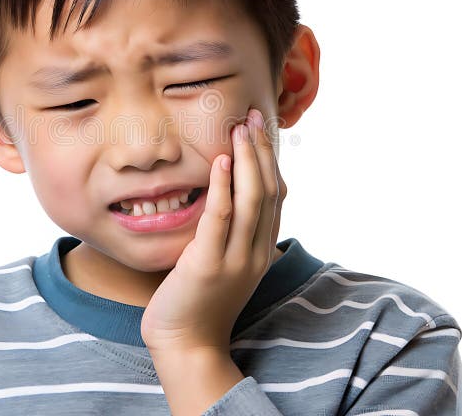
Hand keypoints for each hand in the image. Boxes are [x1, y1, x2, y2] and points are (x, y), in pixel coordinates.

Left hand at [140, 107, 285, 353]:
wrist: (187, 345)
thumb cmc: (199, 301)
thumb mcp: (226, 263)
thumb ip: (234, 234)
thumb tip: (230, 199)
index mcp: (262, 250)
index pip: (274, 195)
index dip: (269, 159)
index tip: (261, 129)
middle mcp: (256, 252)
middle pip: (266, 190)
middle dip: (261, 150)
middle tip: (253, 116)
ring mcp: (235, 259)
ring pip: (250, 199)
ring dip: (247, 158)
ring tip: (240, 127)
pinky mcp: (208, 264)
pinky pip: (220, 217)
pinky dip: (223, 185)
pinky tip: (220, 159)